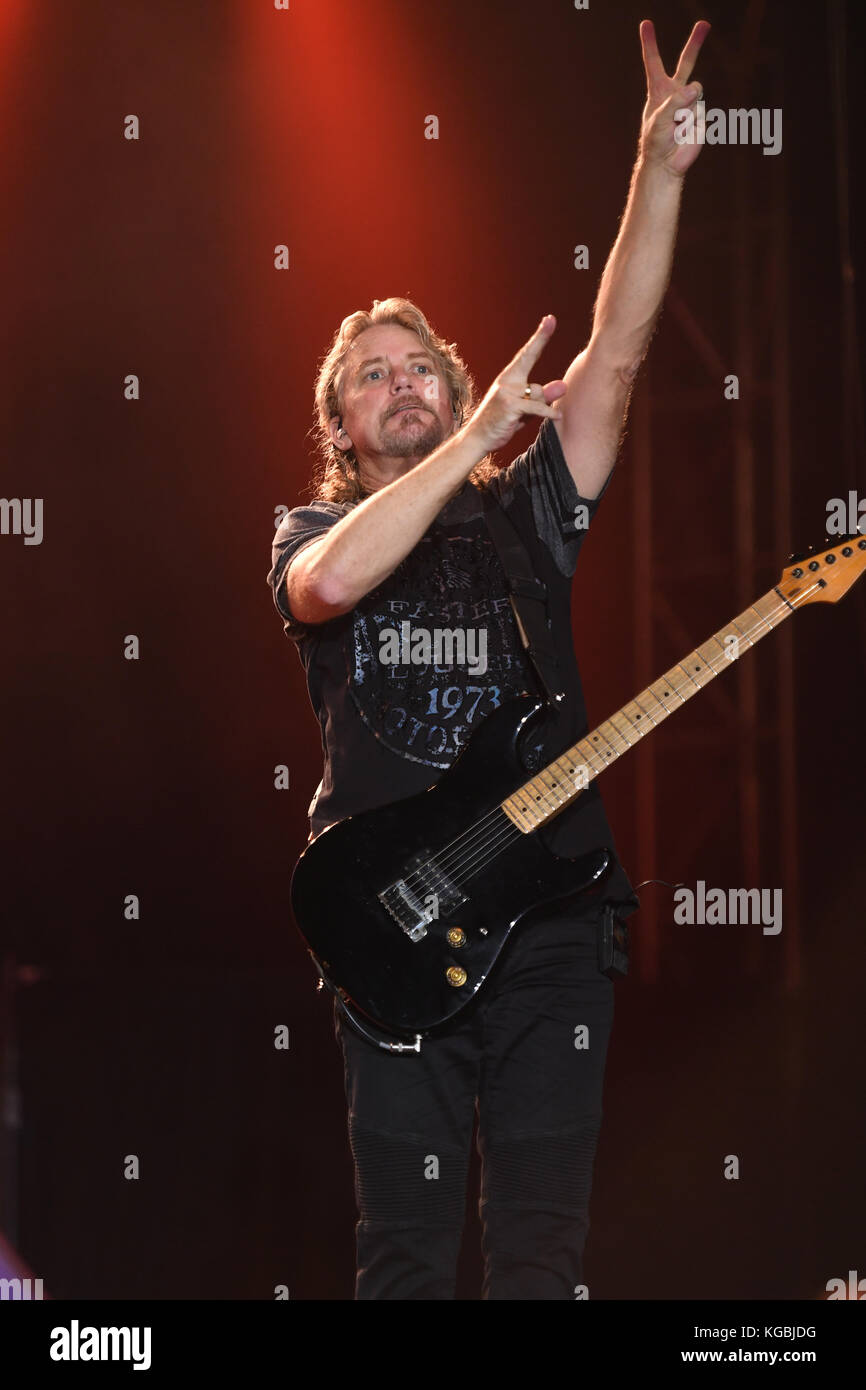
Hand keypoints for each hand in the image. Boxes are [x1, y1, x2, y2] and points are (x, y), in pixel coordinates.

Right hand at [465, 314, 564, 454]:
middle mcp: (507, 381)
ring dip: (541, 407)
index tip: (549, 320)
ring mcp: (506, 392)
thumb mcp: (525, 409)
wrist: (478, 439)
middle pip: (529, 358)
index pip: (527, 354)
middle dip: (540, 338)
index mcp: (509, 378)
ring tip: (525, 419)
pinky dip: (549, 412)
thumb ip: (543, 396)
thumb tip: (564, 385)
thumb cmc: (502, 422)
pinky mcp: (510, 406)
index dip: (539, 337)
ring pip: (538, 393)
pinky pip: (538, 407)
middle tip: (551, 320)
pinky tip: (557, 415)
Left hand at [639, 18, 710, 176]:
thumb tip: (696, 87)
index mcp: (659, 90)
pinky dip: (692, 123)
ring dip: (685, 111)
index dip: (650, 43)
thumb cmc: (656, 142)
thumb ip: (675, 102)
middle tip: (704, 24)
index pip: (654, 62)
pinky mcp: (701, 114)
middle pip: (687, 62)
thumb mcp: (659, 121)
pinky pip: (700, 111)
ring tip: (676, 128)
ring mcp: (690, 102)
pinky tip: (685, 133)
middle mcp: (675, 92)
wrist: (667, 163)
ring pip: (695, 94)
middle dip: (695, 43)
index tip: (646, 24)